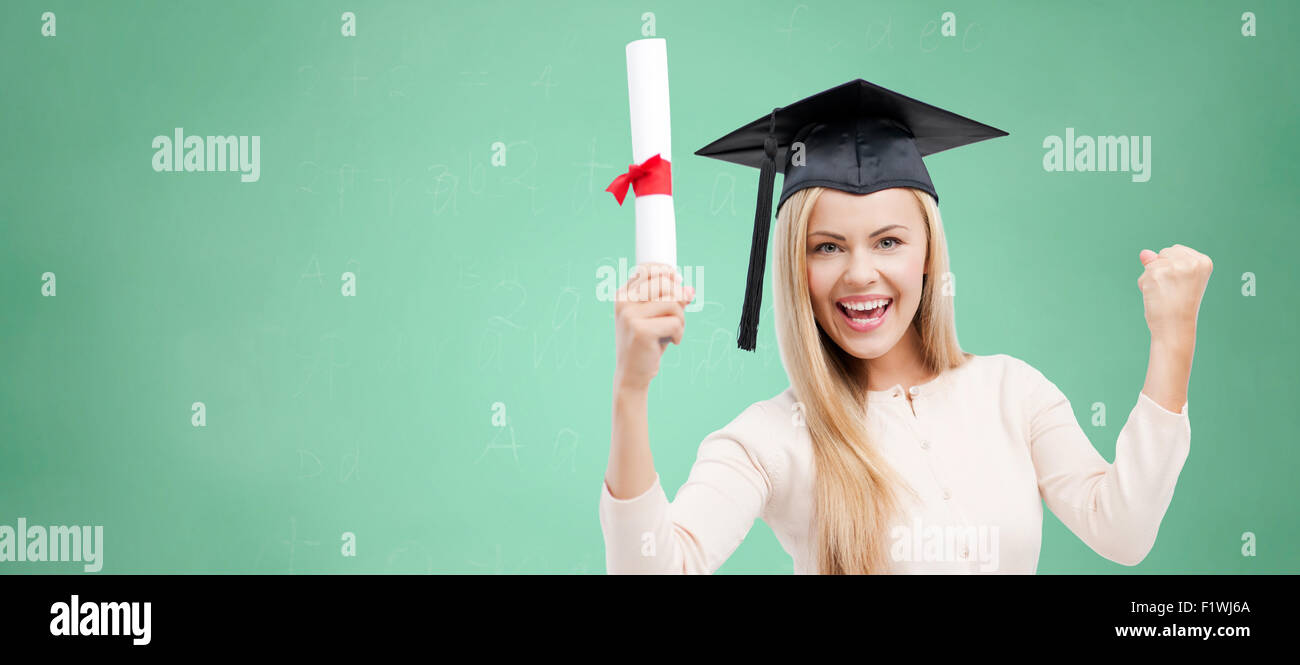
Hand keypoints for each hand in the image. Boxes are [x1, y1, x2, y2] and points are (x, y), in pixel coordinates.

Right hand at [614, 262, 693, 391]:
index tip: (677, 282)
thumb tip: (689, 289)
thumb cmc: (646, 343)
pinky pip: (674, 322)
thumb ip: (671, 301)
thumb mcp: (657, 318)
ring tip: (674, 332)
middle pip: (664, 282)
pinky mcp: (641, 330)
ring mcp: (630, 315)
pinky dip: (679, 333)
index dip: (667, 273)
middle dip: (678, 299)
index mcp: (623, 295)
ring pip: (673, 302)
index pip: (648, 269)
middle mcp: (624, 302)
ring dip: (681, 319)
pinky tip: (672, 342)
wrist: (632, 373)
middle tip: (676, 316)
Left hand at [1137, 244, 1212, 344]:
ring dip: (1152, 277)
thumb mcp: (1177, 280)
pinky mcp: (1157, 273)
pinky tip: (1156, 296)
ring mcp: (1175, 266)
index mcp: (1203, 261)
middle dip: (1162, 269)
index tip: (1181, 284)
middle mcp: (1192, 261)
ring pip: (1152, 262)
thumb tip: (1143, 253)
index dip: (1172, 267)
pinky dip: (1145, 285)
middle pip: (1164, 252)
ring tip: (1164, 293)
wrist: (1175, 327)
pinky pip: (1144, 274)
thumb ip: (1162, 262)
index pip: (1176, 250)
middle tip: (1172, 290)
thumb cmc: (1178, 305)